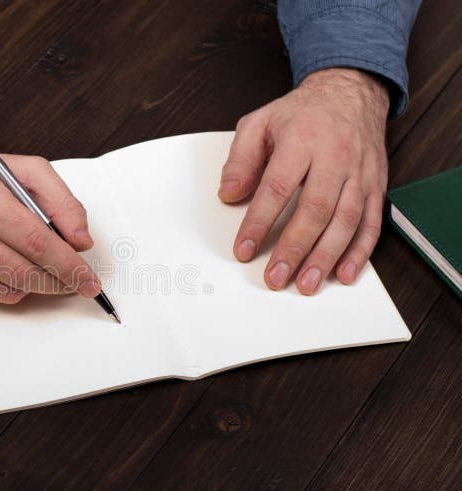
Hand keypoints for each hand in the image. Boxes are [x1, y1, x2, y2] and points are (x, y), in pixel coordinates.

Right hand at [0, 139, 100, 302]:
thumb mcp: (28, 171)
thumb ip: (62, 202)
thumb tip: (80, 241)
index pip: (37, 242)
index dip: (69, 267)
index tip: (89, 281)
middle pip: (24, 272)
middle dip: (59, 282)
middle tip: (77, 282)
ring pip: (9, 289)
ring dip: (36, 286)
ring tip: (42, 268)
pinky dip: (11, 288)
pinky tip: (10, 268)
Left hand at [218, 68, 389, 293]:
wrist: (350, 92)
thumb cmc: (301, 113)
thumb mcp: (259, 123)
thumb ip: (240, 159)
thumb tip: (228, 193)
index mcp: (302, 140)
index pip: (278, 187)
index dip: (259, 222)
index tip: (244, 249)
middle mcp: (335, 158)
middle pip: (315, 209)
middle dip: (294, 248)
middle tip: (276, 277)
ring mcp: (359, 174)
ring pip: (346, 221)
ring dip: (326, 257)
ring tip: (306, 284)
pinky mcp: (376, 186)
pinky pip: (372, 223)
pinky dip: (360, 252)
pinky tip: (344, 273)